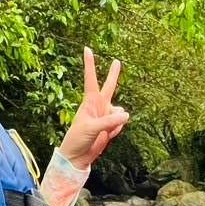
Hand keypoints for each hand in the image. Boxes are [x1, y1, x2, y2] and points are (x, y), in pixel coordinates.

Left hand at [59, 47, 128, 170]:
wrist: (78, 156)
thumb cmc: (77, 139)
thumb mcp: (92, 128)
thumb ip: (109, 121)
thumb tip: (127, 114)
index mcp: (89, 102)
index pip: (91, 79)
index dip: (90, 64)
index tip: (87, 49)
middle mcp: (98, 106)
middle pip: (109, 87)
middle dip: (114, 75)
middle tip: (117, 61)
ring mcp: (105, 116)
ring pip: (120, 111)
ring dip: (117, 120)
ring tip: (105, 132)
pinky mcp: (110, 126)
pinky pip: (121, 123)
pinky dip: (117, 130)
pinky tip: (107, 137)